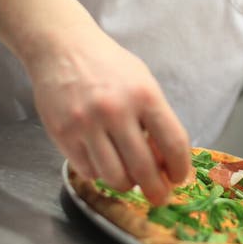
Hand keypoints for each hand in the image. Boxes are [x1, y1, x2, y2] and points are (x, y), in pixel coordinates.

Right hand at [26, 25, 190, 203]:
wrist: (62, 48)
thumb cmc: (108, 65)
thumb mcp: (142, 81)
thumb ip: (155, 118)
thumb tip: (165, 161)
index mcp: (144, 95)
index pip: (173, 143)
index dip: (180, 168)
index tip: (178, 178)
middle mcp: (116, 111)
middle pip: (144, 169)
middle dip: (156, 190)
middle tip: (158, 195)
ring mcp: (87, 124)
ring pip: (114, 178)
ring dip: (126, 185)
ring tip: (129, 178)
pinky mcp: (63, 135)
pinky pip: (89, 171)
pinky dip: (99, 173)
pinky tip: (103, 160)